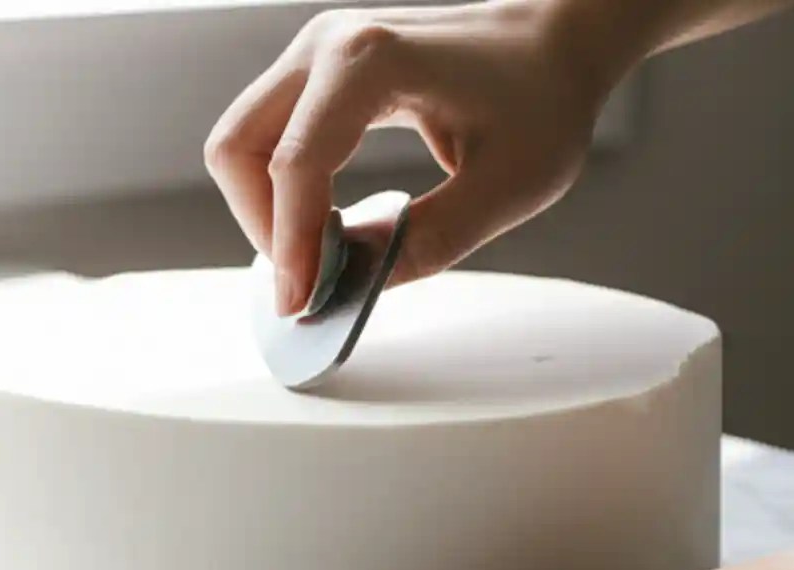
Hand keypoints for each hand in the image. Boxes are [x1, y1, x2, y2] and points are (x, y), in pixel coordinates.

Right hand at [204, 0, 616, 314]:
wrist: (557, 40)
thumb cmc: (544, 100)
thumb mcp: (507, 187)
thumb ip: (428, 241)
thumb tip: (350, 285)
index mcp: (372, 61)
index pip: (298, 162)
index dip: (291, 243)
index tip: (299, 304)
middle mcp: (328, 44)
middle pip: (237, 147)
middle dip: (262, 225)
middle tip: (311, 279)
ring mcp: (316, 52)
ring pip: (241, 143)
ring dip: (263, 209)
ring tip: (322, 253)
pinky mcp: (317, 70)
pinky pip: (267, 136)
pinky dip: (277, 189)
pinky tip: (324, 225)